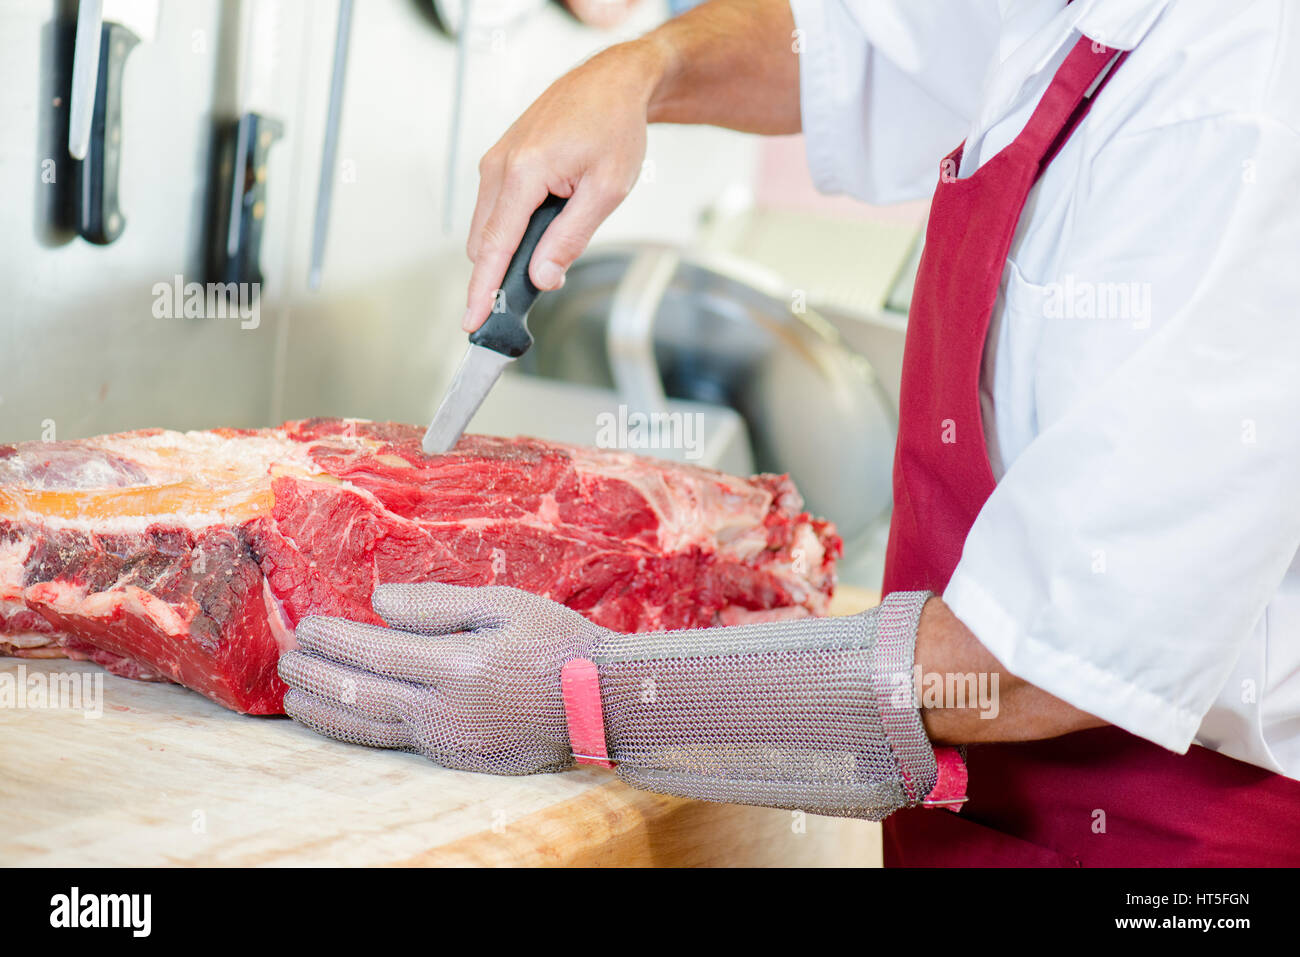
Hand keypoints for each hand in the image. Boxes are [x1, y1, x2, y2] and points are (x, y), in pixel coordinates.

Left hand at [278, 583, 609, 774]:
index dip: (331, 638)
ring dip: (323, 711)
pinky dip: (355, 730)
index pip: (372, 653)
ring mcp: (446, 739)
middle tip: (286, 657)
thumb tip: (379, 604)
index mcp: (455, 665)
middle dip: (314, 674)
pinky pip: (392, 745)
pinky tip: (344, 719)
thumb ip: (438, 604)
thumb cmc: (556, 645)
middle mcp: (442, 709)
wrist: (601, 704)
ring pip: (366, 728)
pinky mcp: (453, 757)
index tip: (305, 624)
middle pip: (357, 694)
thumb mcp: (506, 605)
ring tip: (294, 697)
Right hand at [461, 40, 666, 331]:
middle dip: (500, 274)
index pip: (494, 246)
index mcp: (524, 171)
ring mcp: (495, 160)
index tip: (472, 321)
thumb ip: (570, 238)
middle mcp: (500, 165)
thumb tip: (542, 277)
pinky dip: (511, 230)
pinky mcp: (500, 161)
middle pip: (484, 242)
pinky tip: (544, 225)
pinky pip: (495, 209)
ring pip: (488, 228)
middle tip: (533, 293)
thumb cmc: (614, 127)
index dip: (483, 290)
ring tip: (550, 248)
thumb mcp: (606, 191)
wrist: (611, 83)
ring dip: (510, 250)